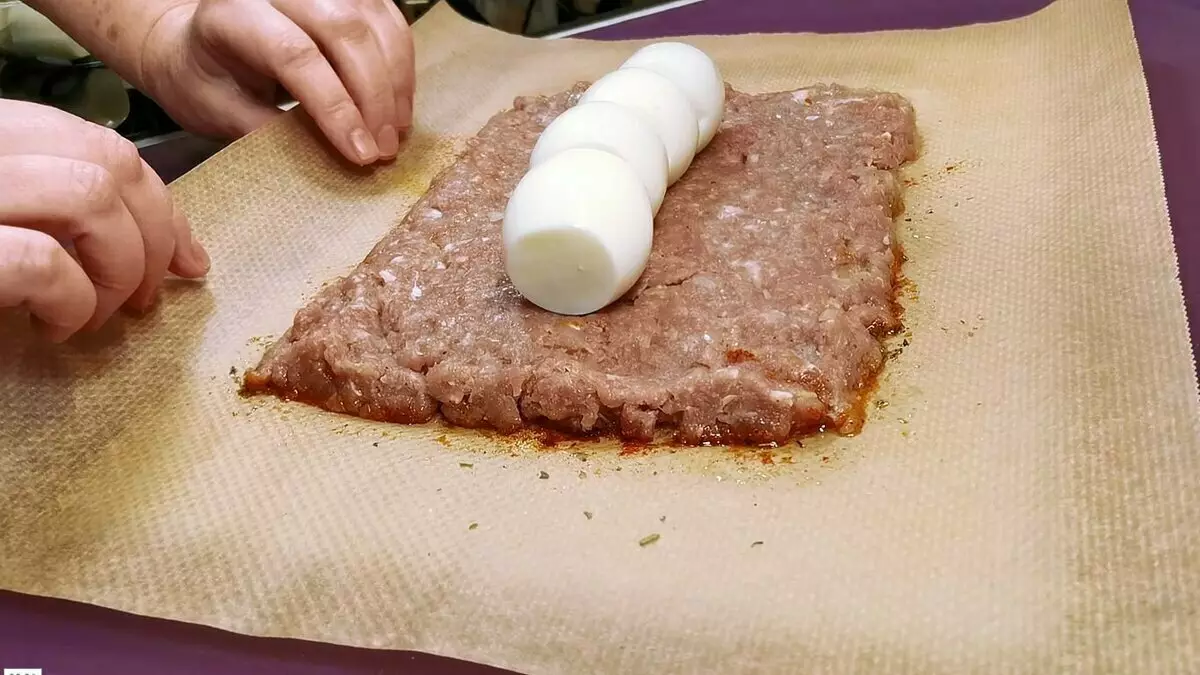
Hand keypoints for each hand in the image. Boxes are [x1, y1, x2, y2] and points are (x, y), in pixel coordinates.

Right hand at [0, 99, 208, 341]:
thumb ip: (79, 225)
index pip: (96, 142)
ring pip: (87, 196)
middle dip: (155, 235)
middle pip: (107, 160)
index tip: (186, 259)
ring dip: (117, 268)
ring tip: (91, 314)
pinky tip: (53, 327)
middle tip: (144, 298)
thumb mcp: (20, 239)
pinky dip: (71, 302)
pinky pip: (41, 262)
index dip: (159, 201)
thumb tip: (184, 255)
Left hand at [139, 0, 415, 165]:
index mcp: (232, 13)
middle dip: (374, 96)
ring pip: (374, 22)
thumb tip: (330, 157)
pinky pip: (388, 18)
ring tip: (395, 132)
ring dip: (395, 82)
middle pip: (344, 31)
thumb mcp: (219, 112)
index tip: (361, 154)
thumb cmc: (204, 80)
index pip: (296, 55)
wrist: (196, 43)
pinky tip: (399, 103)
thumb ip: (269, 131)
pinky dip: (401, 64)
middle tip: (384, 149)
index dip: (336, 108)